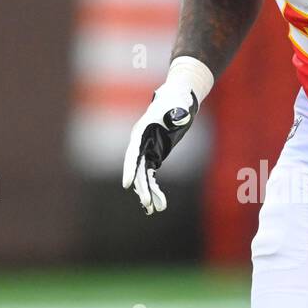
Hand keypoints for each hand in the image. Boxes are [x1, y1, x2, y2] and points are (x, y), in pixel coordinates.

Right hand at [122, 79, 198, 215]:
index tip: (127, 184)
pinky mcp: (154, 155)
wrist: (179, 98)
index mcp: (141, 131)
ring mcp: (147, 150)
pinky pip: (152, 176)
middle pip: (138, 169)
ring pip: (144, 176)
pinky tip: (160, 203)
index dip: (129, 169)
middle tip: (147, 205)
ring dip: (148, 192)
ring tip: (153, 210)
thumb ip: (177, 113)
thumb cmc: (177, 99)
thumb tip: (178, 118)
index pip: (133, 153)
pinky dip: (155, 188)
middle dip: (142, 188)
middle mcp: (140, 143)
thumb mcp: (178, 105)